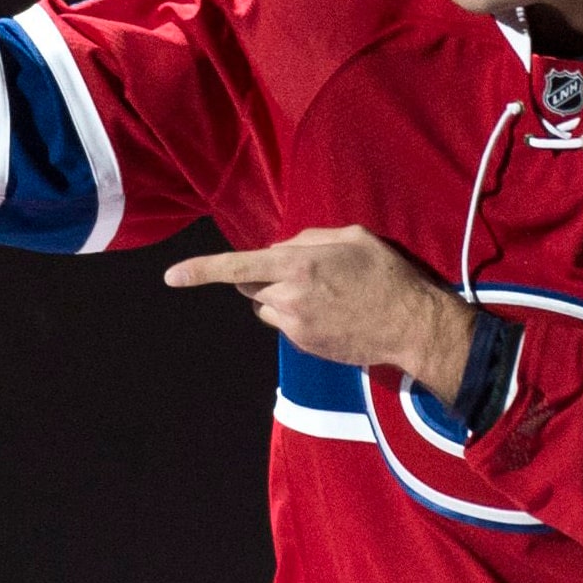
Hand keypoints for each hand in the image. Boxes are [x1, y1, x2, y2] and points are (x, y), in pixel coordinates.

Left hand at [164, 225, 476, 404]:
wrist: (411, 326)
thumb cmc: (387, 274)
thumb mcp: (352, 237)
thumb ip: (308, 238)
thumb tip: (281, 247)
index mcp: (297, 265)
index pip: (236, 266)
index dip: (200, 270)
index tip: (170, 276)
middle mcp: (288, 298)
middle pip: (250, 284)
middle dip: (262, 274)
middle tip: (303, 269)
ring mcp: (295, 327)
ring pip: (267, 307)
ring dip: (281, 297)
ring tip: (325, 293)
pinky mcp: (306, 346)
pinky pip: (286, 325)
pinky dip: (298, 315)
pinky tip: (333, 311)